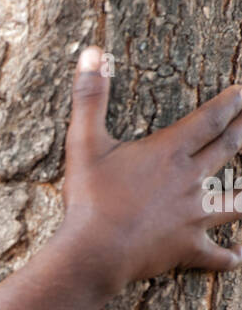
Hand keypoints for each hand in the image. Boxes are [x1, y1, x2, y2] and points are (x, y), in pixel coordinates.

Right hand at [58, 45, 241, 293]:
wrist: (95, 252)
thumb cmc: (90, 198)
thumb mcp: (84, 142)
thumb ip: (90, 97)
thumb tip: (92, 53)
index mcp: (168, 152)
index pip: (208, 120)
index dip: (229, 104)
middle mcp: (189, 180)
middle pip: (227, 150)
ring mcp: (192, 216)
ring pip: (234, 202)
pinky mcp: (186, 248)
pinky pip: (215, 254)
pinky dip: (229, 256)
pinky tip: (239, 256)